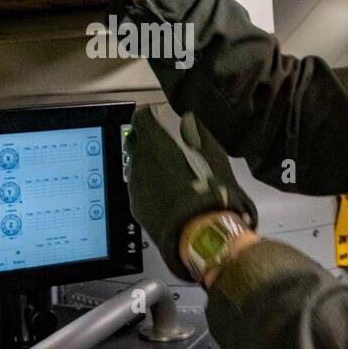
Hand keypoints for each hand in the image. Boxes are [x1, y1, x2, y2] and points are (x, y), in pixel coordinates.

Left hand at [128, 103, 257, 281]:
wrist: (199, 233)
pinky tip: (162, 190)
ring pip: (134, 165)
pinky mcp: (135, 205)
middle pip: (133, 141)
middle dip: (143, 138)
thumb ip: (198, 133)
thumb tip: (189, 119)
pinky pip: (136, 187)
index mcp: (156, 144)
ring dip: (145, 163)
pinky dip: (146, 184)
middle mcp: (138, 162)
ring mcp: (134, 185)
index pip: (141, 119)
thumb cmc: (208, 192)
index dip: (147, 116)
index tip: (152, 115)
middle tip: (158, 140)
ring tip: (163, 168)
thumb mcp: (214, 156)